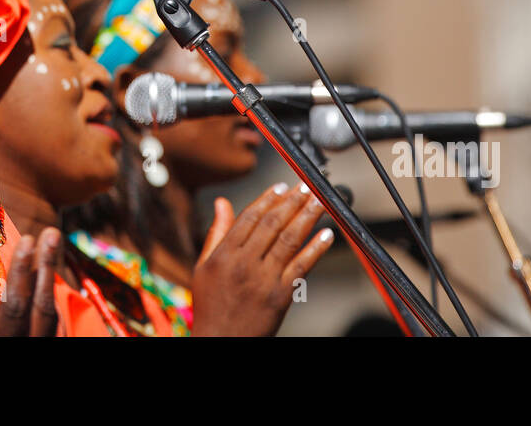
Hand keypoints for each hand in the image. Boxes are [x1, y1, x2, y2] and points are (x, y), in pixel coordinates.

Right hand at [0, 227, 61, 335]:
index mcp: (3, 343)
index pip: (15, 304)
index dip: (21, 271)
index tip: (27, 239)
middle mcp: (28, 345)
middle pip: (42, 305)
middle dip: (46, 266)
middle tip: (52, 233)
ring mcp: (41, 347)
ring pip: (51, 313)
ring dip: (49, 279)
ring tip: (50, 247)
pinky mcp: (47, 344)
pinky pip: (53, 323)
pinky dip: (48, 297)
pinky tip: (47, 276)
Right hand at [190, 183, 333, 336]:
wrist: (221, 342)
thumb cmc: (210, 306)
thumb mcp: (204, 266)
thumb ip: (216, 233)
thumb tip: (221, 203)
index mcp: (225, 255)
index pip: (250, 217)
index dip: (268, 198)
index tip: (282, 186)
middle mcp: (245, 264)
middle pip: (273, 225)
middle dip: (292, 202)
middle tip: (306, 186)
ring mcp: (265, 280)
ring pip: (290, 240)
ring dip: (307, 217)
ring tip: (319, 201)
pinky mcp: (282, 295)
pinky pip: (302, 267)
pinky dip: (316, 249)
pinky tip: (326, 235)